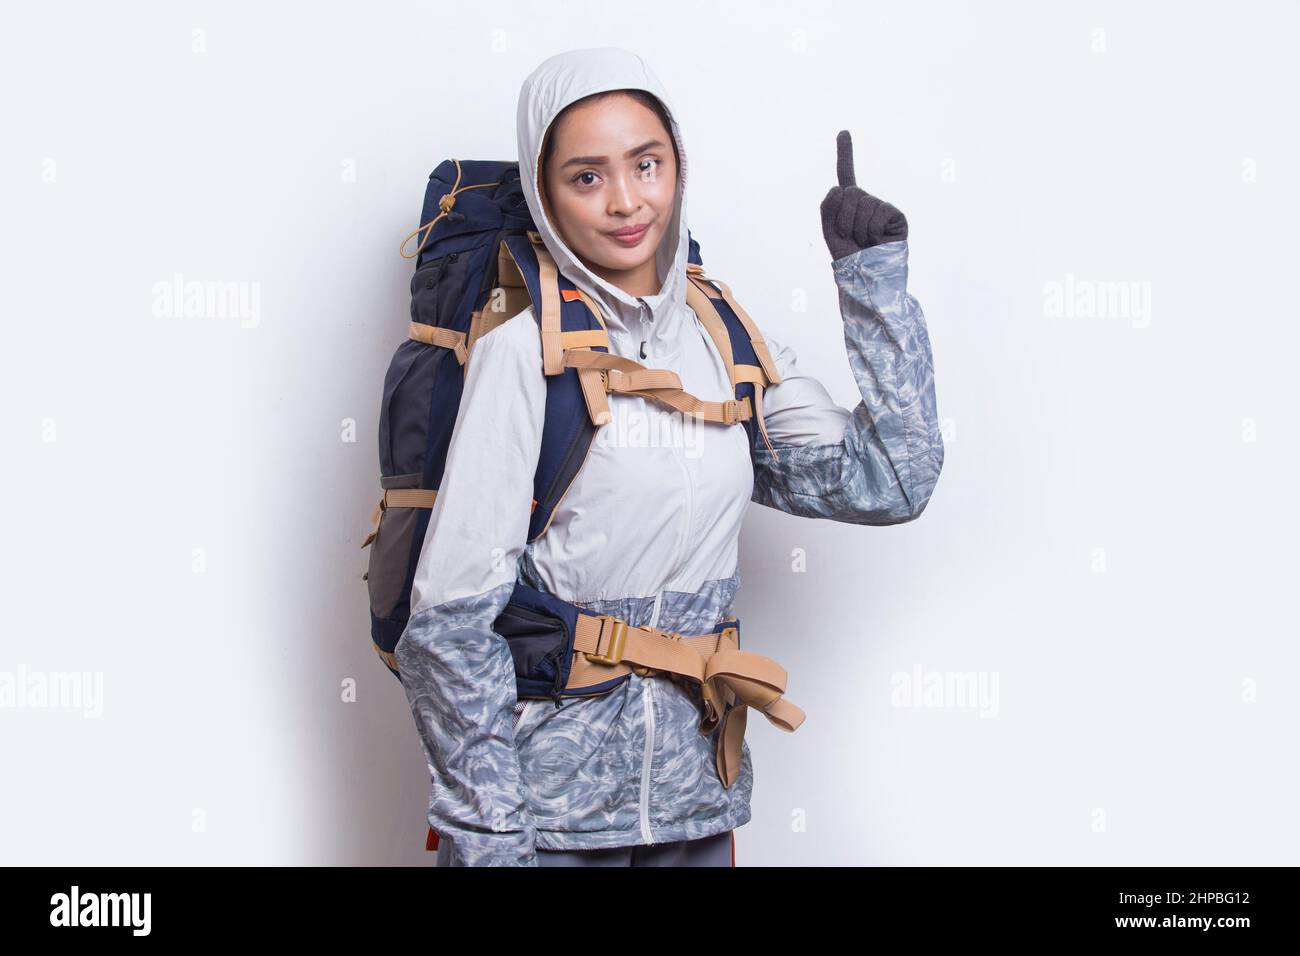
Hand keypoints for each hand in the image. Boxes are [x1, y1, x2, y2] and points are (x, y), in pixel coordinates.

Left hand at [819, 130, 906, 258]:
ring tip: (865, 243)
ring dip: (857, 228)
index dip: (845, 154)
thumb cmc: (850, 259)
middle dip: (843, 219)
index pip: (846, 175)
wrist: (868, 280)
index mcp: (850, 205)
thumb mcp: (830, 234)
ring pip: (862, 203)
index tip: (843, 132)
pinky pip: (878, 213)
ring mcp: (882, 207)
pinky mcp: (896, 216)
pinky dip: (873, 230)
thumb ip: (828, 208)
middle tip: (851, 238)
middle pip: (848, 192)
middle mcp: (867, 202)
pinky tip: (877, 241)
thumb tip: (840, 187)